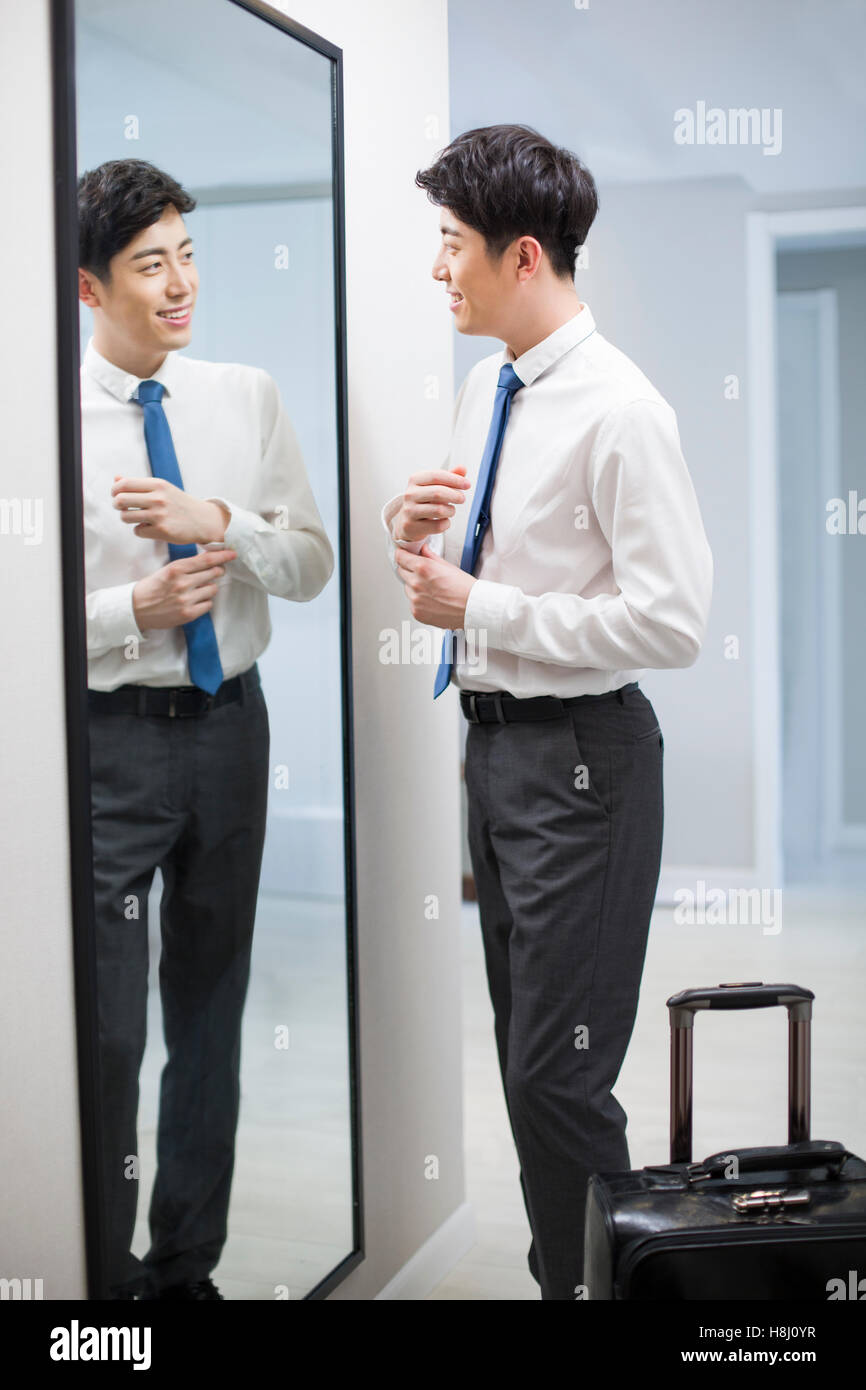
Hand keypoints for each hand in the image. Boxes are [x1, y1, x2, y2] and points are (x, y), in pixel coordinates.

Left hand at [111, 475, 229, 544]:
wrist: (202, 520)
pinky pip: (137, 531)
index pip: (124, 484)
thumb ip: (139, 484)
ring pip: (125, 517)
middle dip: (117, 505)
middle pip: (120, 500)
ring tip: (136, 518)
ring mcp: (159, 515)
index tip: (117, 495)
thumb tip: (116, 478)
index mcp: (158, 484)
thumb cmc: (179, 503)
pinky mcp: (162, 530)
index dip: (115, 490)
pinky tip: (150, 527)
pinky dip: (140, 530)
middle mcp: (158, 498)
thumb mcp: (162, 488)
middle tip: (122, 507)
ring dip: (127, 518)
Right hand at [132, 548, 236, 630]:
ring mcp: (186, 599)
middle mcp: (183, 583)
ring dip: (209, 588)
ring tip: (197, 590)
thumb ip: (187, 566)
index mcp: (176, 569)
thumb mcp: (167, 570)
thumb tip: (208, 560)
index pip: (206, 560)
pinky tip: (194, 601)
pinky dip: (204, 602)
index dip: (222, 556)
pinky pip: (208, 604)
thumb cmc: (152, 587)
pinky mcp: (188, 614)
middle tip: (213, 573)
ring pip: (213, 589)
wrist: (136, 608)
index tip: (232, 554)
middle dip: (217, 572)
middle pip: (213, 573)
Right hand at [392, 464, 470, 542]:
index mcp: (415, 479)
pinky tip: (444, 520)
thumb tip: (463, 468)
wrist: (408, 520)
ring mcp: (410, 510)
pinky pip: (437, 526)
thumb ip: (449, 476)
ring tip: (451, 510)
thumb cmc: (425, 500)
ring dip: (451, 510)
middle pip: (438, 493)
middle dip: (455, 496)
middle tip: (462, 499)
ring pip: (439, 510)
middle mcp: (410, 494)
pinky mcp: (412, 526)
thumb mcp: (434, 485)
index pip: (436, 476)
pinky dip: (446, 523)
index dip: (454, 480)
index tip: (467, 485)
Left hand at [394, 542, 475, 627]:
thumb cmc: (465, 589)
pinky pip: (412, 602)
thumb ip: (430, 556)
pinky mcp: (416, 612)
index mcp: (423, 568)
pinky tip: (433, 600)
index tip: (404, 555)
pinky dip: (419, 601)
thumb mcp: (448, 566)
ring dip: (414, 586)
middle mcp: (416, 583)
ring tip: (432, 590)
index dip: (403, 555)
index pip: (400, 557)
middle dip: (409, 570)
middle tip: (423, 574)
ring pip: (407, 588)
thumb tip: (422, 550)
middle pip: (401, 571)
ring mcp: (415, 599)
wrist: (473, 608)